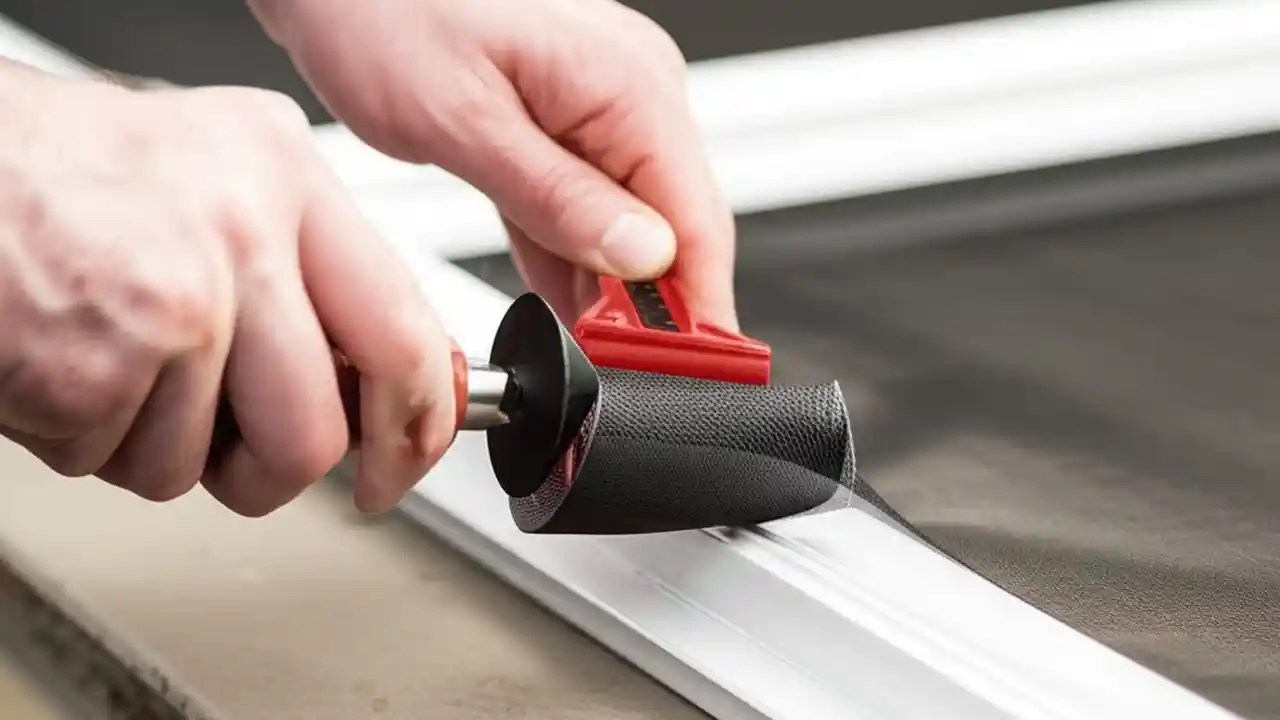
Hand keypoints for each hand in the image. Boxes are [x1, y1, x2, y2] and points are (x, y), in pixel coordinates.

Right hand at [0, 62, 453, 514]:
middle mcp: (241, 231)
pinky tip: (55, 359)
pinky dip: (74, 435)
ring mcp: (174, 301)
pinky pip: (108, 462)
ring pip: (195, 464)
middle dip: (266, 474)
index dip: (413, 424)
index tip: (400, 461)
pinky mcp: (94, 364)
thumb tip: (372, 380)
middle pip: (311, 434)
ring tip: (104, 357)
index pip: (402, 332)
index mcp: (284, 176)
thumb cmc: (62, 168)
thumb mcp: (221, 174)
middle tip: (228, 453)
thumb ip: (306, 268)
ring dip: (143, 443)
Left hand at [252, 0, 738, 327]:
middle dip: (647, 310)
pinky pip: (589, 203)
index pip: (696, 221)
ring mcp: (604, 105)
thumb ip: (557, 198)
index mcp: (628, 84)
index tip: (684, 374)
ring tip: (581, 347)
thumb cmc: (383, 12)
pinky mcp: (571, 119)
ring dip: (607, 289)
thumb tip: (641, 259)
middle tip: (613, 373)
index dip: (697, 311)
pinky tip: (561, 301)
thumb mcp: (466, 123)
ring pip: (630, 224)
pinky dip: (573, 253)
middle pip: (672, 228)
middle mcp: (632, 89)